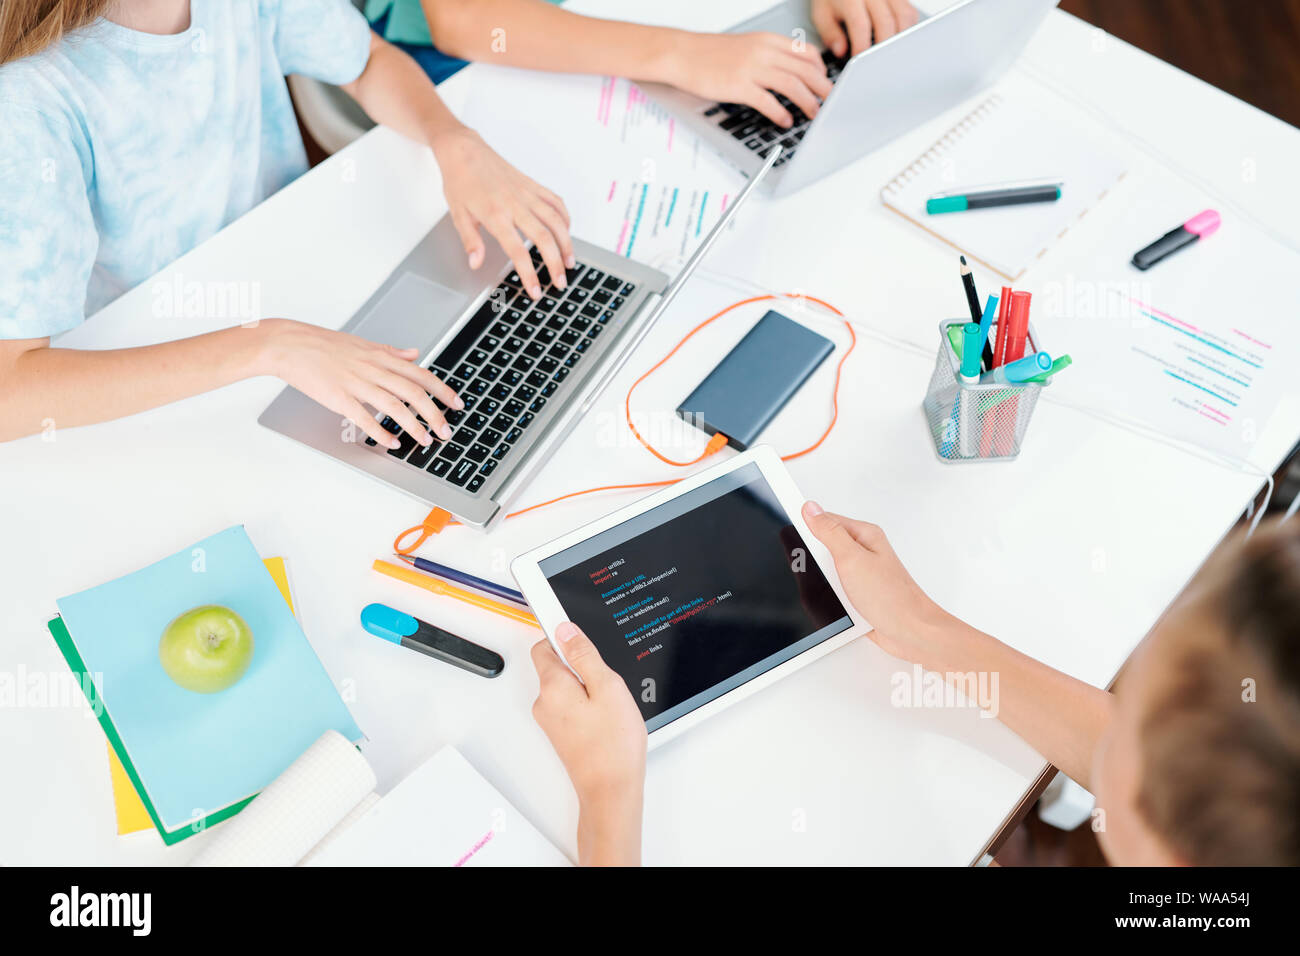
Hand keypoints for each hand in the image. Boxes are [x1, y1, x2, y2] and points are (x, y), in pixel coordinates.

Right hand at [255, 318, 461, 448]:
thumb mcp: (363, 343)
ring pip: (394, 405)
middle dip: (435, 413)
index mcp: (381, 356)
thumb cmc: (323, 344)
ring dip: (413, 425)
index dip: (442, 390)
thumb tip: (414, 353)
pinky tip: (393, 442)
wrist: (289, 344)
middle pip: (413, 391)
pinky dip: (381, 432)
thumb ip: (391, 351)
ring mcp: (356, 382)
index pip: (421, 373)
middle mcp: (373, 368)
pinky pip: (364, 417)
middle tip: (447, 431)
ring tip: (426, 440)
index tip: (457, 404)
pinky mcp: (338, 397)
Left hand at [430, 126, 573, 300]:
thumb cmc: (460, 182)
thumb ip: (471, 242)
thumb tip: (476, 263)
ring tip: (570, 262)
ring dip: (567, 244)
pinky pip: (555, 203)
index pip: (518, 252)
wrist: (464, 151)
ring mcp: (527, 194)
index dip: (529, 275)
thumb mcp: (458, 215)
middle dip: (555, 264)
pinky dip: (565, 218)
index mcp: (495, 216)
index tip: (535, 291)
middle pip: (544, 239)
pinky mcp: (532, 185)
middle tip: (560, 283)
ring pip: (556, 221)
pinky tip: (566, 232)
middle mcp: (515, 205)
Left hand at [531, 622, 645, 864]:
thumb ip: (585, 655)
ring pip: (566, 685)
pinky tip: (607, 716)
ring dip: (587, 685)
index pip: (544, 645)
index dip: (561, 632)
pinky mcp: (562, 732)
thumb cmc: (612, 745)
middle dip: (581, 663)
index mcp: (553, 686)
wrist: (611, 790)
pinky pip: (571, 704)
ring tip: (611, 702)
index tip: (572, 623)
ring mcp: (552, 719)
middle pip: (556, 664)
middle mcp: (545, 702)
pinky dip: (587, 702)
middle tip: (607, 676)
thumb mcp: (607, 687)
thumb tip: (567, 629)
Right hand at [669, 31, 833, 127]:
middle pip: (805, 70)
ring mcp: (751, 69)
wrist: (682, 54)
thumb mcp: (746, 45)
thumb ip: (769, 54)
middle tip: (831, 101)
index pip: (806, 52)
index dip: (821, 69)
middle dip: (822, 87)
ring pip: (792, 85)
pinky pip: (768, 102)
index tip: (826, 82)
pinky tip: (786, 121)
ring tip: (813, 114)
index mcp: (767, 40)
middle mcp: (763, 52)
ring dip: (807, 102)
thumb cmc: (710, 53)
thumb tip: (789, 70)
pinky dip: (781, 113)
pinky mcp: (739, 86)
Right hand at [801, 501, 950, 668]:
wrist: (911, 633)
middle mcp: (863, 551)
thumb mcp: (852, 559)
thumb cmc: (893, 598)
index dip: (805, 526)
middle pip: (822, 547)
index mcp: (864, 535)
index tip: (790, 533)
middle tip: (823, 573)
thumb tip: (810, 509)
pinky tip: (837, 604)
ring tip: (835, 592)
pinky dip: (829, 598)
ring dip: (822, 583)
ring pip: (825, 572)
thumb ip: (829, 532)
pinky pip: (832, 591)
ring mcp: (860, 573)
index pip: (825, 519)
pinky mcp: (858, 593)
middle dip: (813, 562)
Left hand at [811, 0, 919, 56]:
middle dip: (883, 48)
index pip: (860, 25)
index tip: (860, 64)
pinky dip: (907, 29)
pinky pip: (910, 12)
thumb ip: (830, 34)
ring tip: (890, 55)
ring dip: (899, 39)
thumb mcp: (822, 14)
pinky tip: (899, 40)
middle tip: (877, 64)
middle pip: (886, 22)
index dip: (862, 47)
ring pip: (903, 16)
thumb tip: (841, 51)